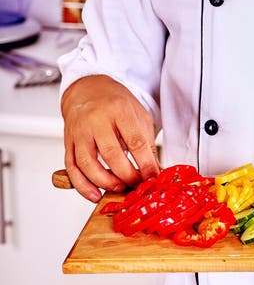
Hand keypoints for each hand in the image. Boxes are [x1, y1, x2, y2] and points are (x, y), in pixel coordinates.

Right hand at [61, 74, 160, 202]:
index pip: (135, 141)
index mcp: (119, 109)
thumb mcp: (138, 114)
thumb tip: (155, 171)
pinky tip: (95, 195)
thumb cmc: (114, 103)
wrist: (87, 89)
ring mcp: (80, 132)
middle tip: (136, 184)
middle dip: (126, 175)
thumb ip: (146, 142)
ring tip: (119, 188)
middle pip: (111, 153)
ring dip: (104, 182)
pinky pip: (71, 168)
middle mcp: (96, 120)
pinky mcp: (68, 143)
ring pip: (87, 163)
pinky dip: (82, 186)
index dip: (145, 163)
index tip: (152, 177)